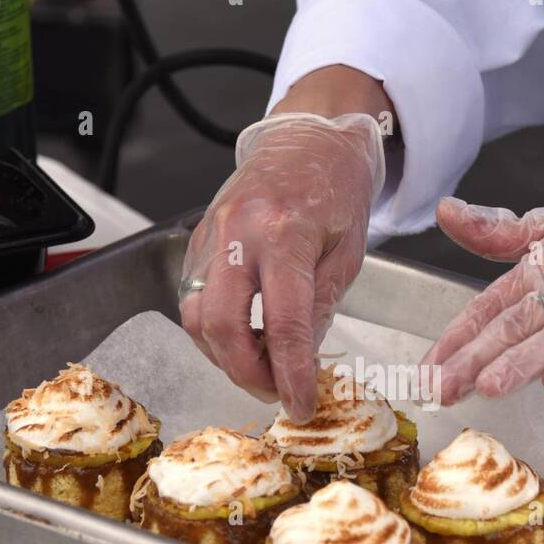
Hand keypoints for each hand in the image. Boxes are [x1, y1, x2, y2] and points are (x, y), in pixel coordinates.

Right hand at [179, 111, 384, 420]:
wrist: (307, 138)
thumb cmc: (335, 187)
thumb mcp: (348, 250)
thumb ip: (321, 305)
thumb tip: (301, 359)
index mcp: (285, 234)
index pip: (283, 325)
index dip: (291, 375)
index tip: (300, 405)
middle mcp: (239, 234)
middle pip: (222, 328)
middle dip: (246, 374)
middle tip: (274, 391)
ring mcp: (210, 237)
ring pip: (198, 318)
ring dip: (225, 356)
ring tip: (261, 365)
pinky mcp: (196, 242)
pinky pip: (194, 299)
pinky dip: (215, 331)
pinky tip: (243, 337)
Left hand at [422, 169, 543, 403]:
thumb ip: (499, 232)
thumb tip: (446, 211)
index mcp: (542, 266)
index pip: (488, 306)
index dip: (455, 338)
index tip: (426, 370)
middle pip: (513, 326)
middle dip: (473, 360)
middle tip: (440, 390)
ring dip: (522, 362)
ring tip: (489, 386)